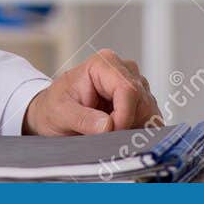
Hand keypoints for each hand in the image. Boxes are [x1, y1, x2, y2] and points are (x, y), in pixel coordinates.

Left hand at [21, 49, 161, 134]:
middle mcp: (123, 70)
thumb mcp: (60, 113)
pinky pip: (151, 121)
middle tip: (108, 139)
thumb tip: (108, 126)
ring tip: (110, 137)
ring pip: (150, 113)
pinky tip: (119, 137)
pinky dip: (138, 133)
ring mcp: (135, 86)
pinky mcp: (140, 102)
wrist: (51, 114)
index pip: (128, 90)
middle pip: (143, 102)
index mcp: (103, 64)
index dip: (124, 116)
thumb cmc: (54, 108)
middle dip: (129, 126)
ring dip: (134, 130)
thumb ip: (83, 119)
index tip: (112, 133)